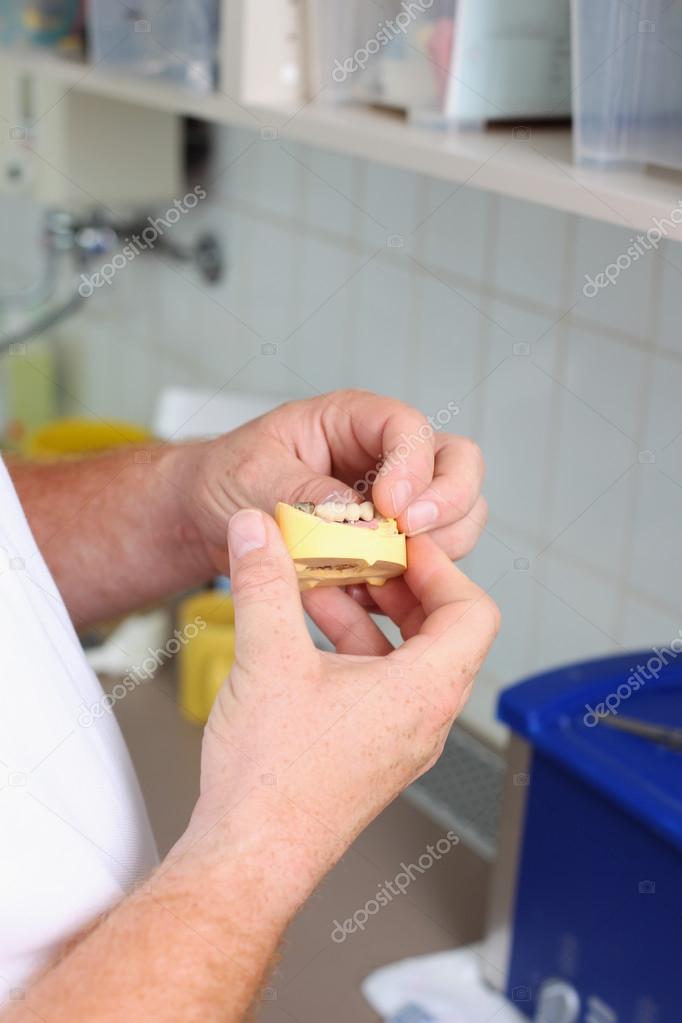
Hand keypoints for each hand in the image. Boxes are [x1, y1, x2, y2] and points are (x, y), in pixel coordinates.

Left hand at [182, 389, 485, 573]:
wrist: (204, 521)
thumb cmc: (224, 480)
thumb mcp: (255, 478)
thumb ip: (310, 498)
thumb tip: (367, 527)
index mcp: (353, 421)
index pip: (410, 429)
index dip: (412, 467)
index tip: (389, 506)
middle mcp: (386, 458)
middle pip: (459, 466)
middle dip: (447, 504)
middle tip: (410, 535)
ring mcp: (395, 504)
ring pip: (455, 519)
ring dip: (434, 549)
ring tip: (382, 569)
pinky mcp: (389, 547)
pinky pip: (428, 565)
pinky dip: (408, 584)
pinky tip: (363, 593)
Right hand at [183, 509, 498, 906]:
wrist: (250, 858)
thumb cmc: (274, 782)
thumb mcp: (268, 660)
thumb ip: (265, 585)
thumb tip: (257, 533)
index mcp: (425, 692)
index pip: (472, 611)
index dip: (440, 567)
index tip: (400, 543)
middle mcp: (424, 717)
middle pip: (440, 630)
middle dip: (397, 585)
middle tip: (360, 557)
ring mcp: (398, 738)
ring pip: (404, 656)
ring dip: (367, 615)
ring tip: (320, 586)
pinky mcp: (369, 751)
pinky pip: (377, 683)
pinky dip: (351, 648)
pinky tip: (303, 632)